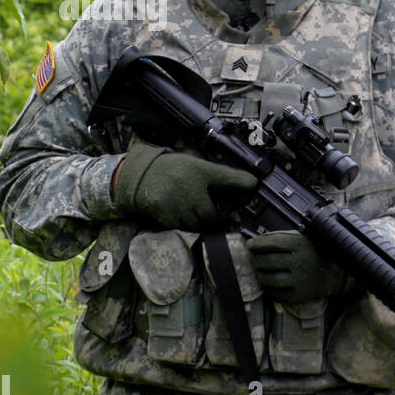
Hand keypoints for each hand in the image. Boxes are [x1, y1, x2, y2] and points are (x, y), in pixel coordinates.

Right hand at [115, 143, 256, 229]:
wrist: (140, 176)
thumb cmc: (173, 170)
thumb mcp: (196, 166)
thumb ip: (218, 176)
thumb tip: (248, 183)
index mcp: (200, 172)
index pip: (226, 176)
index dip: (242, 182)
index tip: (254, 185)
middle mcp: (192, 188)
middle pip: (211, 214)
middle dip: (210, 216)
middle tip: (206, 213)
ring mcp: (179, 204)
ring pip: (197, 224)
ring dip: (197, 223)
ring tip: (190, 213)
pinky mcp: (167, 215)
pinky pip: (182, 228)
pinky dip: (183, 225)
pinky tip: (178, 215)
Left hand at [246, 230, 348, 303]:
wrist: (336, 274)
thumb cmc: (316, 254)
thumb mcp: (305, 239)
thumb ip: (284, 238)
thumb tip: (259, 241)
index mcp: (301, 245)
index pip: (271, 243)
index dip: (257, 243)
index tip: (250, 244)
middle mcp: (300, 262)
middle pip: (267, 261)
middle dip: (256, 259)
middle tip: (254, 258)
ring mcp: (299, 280)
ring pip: (269, 279)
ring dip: (260, 275)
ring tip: (260, 271)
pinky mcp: (299, 294)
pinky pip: (276, 293)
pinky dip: (270, 288)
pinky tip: (270, 283)